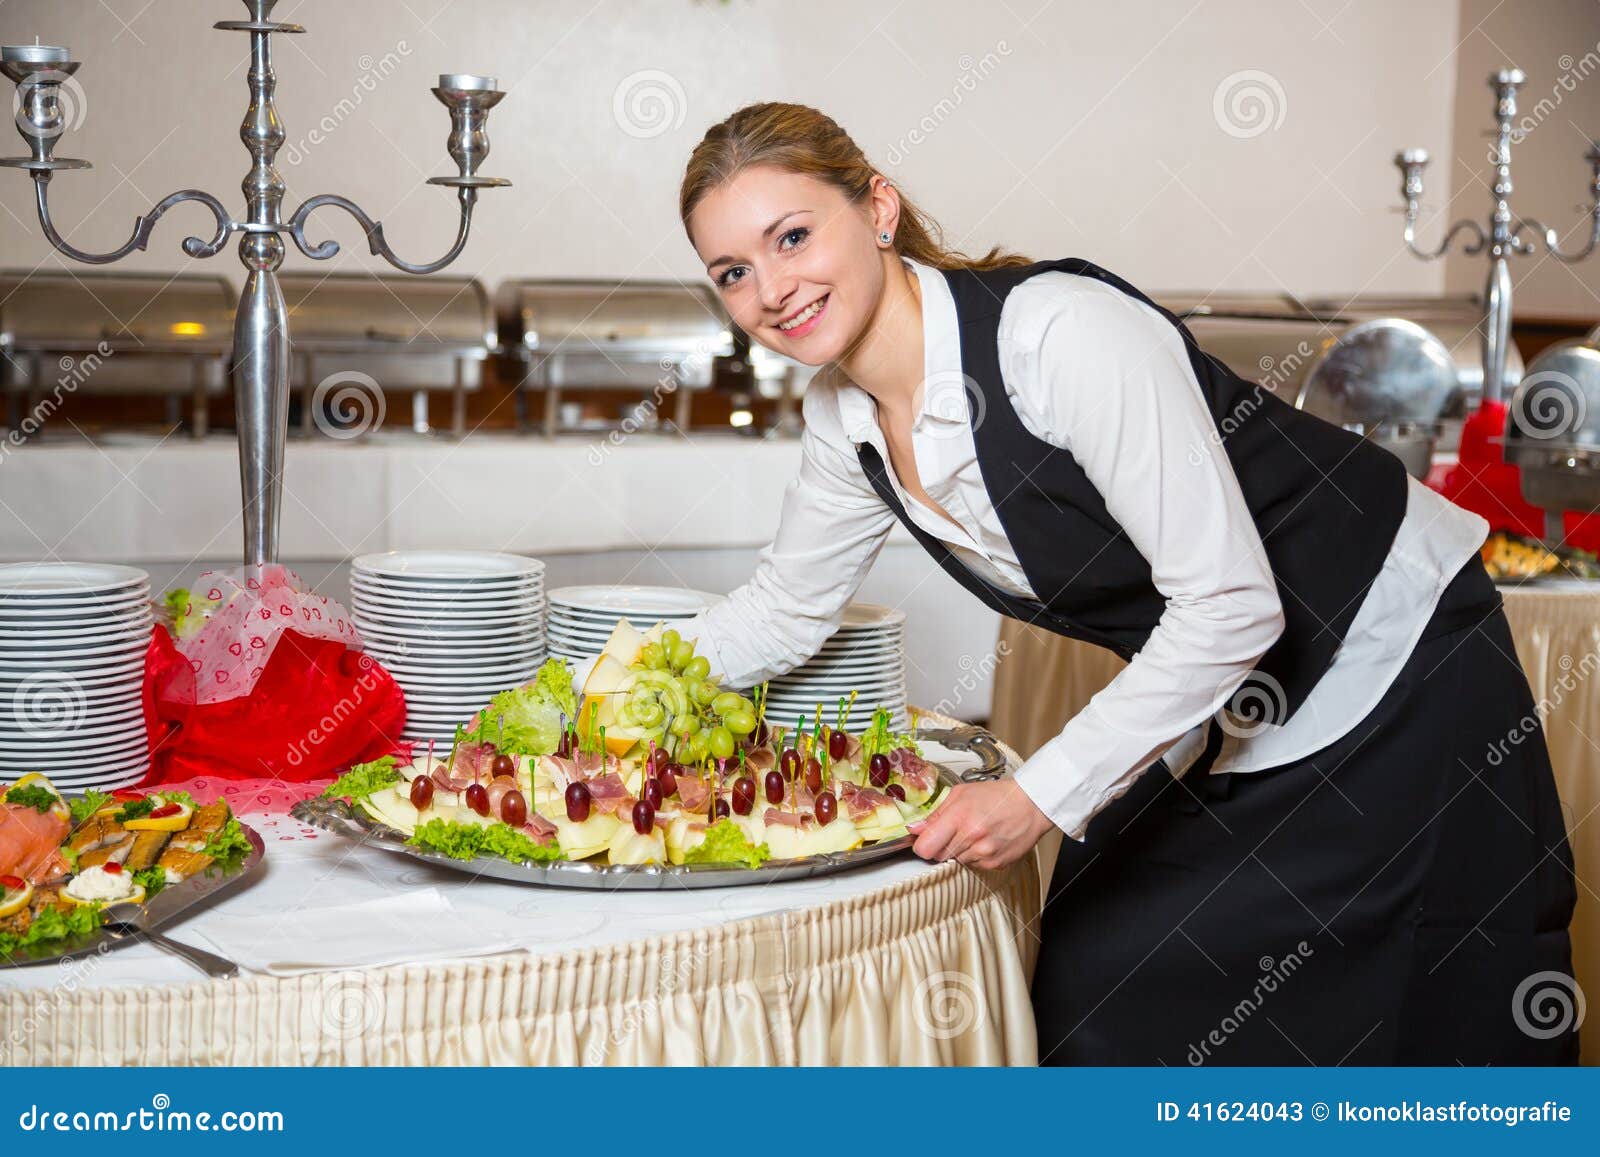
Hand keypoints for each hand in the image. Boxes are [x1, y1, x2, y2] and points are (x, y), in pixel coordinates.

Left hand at [908, 779, 1055, 870]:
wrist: (1031, 805)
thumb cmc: (998, 796)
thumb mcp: (961, 794)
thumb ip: (936, 813)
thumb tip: (915, 828)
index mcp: (960, 816)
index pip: (925, 847)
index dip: (922, 845)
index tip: (925, 840)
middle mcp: (972, 837)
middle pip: (938, 856)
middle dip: (940, 846)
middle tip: (952, 832)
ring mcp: (984, 852)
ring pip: (955, 862)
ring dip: (958, 851)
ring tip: (972, 833)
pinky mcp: (994, 864)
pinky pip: (972, 866)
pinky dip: (974, 856)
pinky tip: (984, 841)